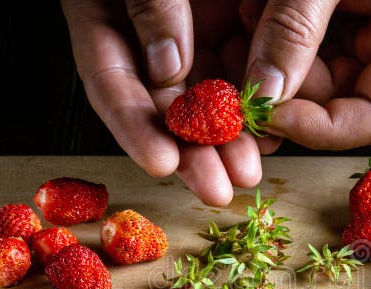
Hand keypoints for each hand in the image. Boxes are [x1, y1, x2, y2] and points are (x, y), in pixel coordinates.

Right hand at [61, 0, 269, 205]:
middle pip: (160, 102)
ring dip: (225, 137)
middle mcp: (142, 30)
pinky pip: (238, 70)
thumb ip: (153, 1)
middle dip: (189, 151)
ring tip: (247, 172)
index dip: (133, 127)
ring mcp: (186, 31)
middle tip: (216, 189)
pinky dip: (250, 106)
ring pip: (203, 94)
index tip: (161, 163)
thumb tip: (167, 66)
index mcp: (102, 8)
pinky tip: (269, 133)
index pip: (107, 78)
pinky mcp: (225, 25)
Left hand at [241, 0, 370, 148]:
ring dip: (273, 61)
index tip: (266, 114)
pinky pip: (306, 61)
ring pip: (314, 87)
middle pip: (338, 104)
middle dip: (284, 86)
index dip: (319, 128)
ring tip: (255, 8)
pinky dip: (274, 44)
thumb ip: (293, 29)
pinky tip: (260, 10)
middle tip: (245, 44)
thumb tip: (264, 94)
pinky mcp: (349, 35)